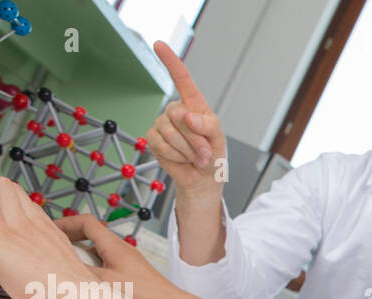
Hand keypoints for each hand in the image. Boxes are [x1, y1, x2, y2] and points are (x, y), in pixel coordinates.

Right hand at [58, 214, 246, 298]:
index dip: (65, 223)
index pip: (86, 222)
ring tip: (64, 265)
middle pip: (91, 236)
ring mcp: (128, 264)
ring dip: (80, 256)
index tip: (49, 229)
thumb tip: (56, 270)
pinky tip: (86, 285)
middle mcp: (122, 251)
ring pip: (98, 253)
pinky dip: (92, 270)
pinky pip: (106, 267)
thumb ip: (79, 273)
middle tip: (52, 245)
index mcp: (114, 245)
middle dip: (69, 239)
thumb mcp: (102, 283)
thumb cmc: (145, 295)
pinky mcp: (132, 278)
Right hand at [147, 41, 226, 199]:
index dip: (170, 61)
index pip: (182, 79)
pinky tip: (182, 159)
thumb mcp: (218, 138)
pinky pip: (161, 145)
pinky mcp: (152, 138)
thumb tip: (189, 116)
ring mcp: (162, 124)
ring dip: (188, 151)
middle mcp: (176, 111)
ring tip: (195, 157)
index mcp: (193, 105)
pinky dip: (176, 156)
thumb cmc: (212, 156)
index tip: (159, 45)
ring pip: (171, 133)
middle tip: (204, 151)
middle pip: (180, 115)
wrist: (202, 179)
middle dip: (196, 139)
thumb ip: (208, 125)